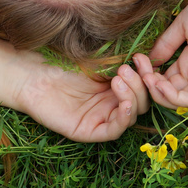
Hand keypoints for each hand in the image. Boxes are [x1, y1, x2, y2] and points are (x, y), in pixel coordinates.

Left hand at [15, 58, 149, 142]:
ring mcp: (99, 118)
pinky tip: (124, 103)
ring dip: (132, 97)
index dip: (148, 75)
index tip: (143, 57)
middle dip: (140, 85)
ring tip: (119, 78)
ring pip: (131, 116)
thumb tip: (154, 56)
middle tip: (126, 69)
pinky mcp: (87, 131)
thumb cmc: (61, 60)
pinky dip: (124, 117)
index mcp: (115, 86)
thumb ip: (123, 60)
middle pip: (142, 102)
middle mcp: (110, 104)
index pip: (143, 86)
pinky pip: (113, 130)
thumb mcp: (99, 58)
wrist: (32, 71)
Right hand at [135, 0, 187, 109]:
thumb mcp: (183, 26)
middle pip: (170, 91)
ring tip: (147, 79)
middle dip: (150, 85)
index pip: (166, 78)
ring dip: (159, 94)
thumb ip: (167, 43)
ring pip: (180, 100)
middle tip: (139, 71)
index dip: (149, 74)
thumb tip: (149, 58)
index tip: (136, 60)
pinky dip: (174, 97)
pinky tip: (159, 83)